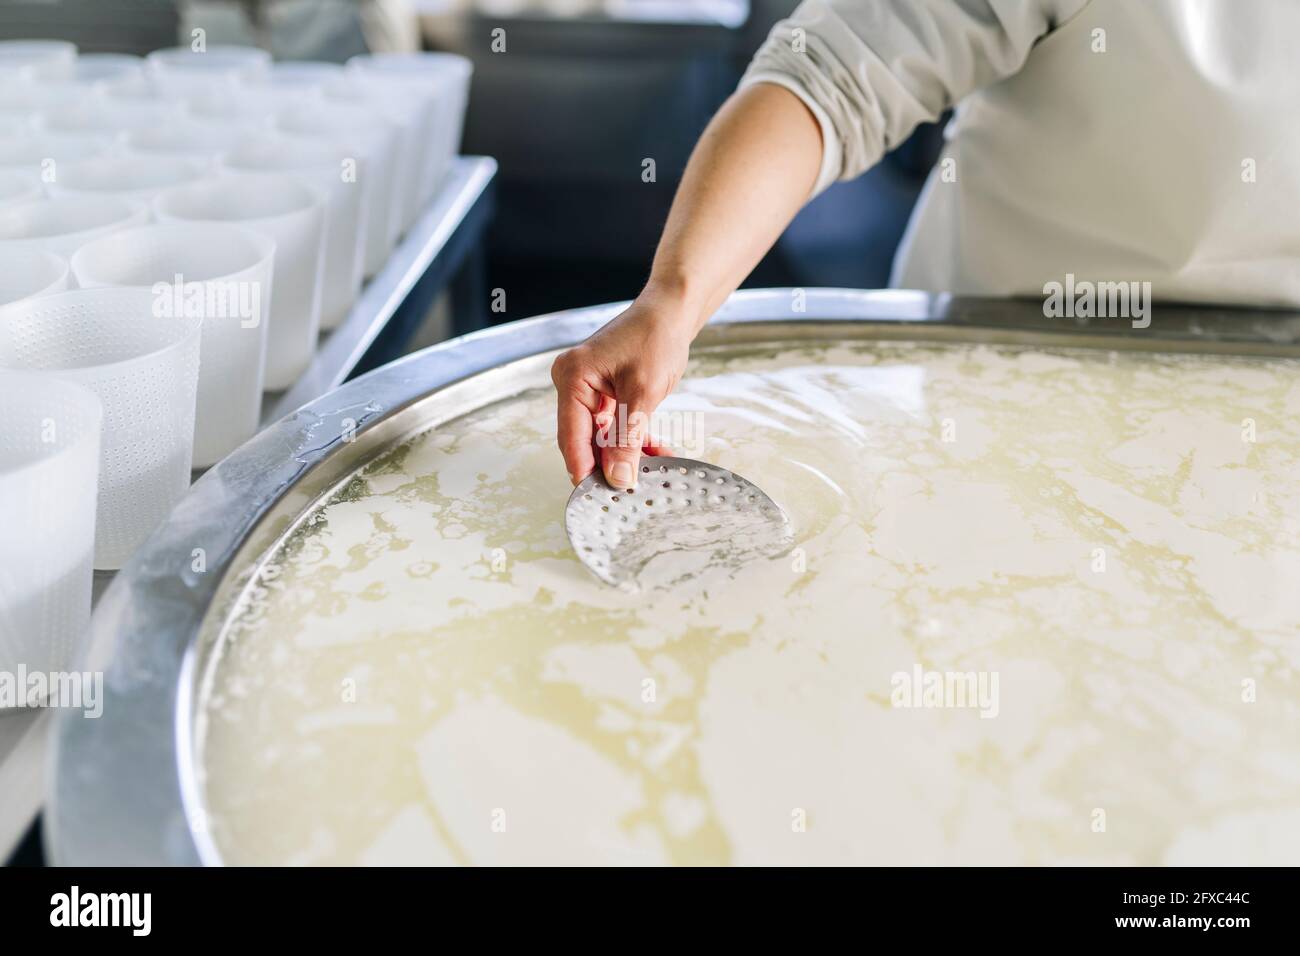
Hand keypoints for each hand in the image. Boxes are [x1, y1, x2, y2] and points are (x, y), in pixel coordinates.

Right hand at [551, 294, 693, 488]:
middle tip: (631, 489)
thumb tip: (619, 478)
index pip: (571, 436)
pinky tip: (656, 453)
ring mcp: (588, 391)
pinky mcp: (605, 396)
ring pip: (602, 438)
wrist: (672, 313)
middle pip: (584, 440)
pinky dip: (633, 441)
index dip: (584, 469)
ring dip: (626, 455)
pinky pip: (614, 428)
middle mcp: (573, 385)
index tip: (598, 498)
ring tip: (653, 470)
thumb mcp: (642, 394)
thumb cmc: (655, 338)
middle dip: (609, 464)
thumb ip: (627, 439)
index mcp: (572, 378)